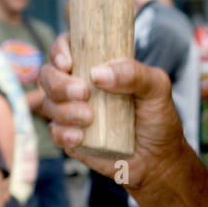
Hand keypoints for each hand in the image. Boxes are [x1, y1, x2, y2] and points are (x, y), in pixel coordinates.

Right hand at [38, 34, 186, 189]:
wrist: (159, 159)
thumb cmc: (157, 118)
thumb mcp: (157, 88)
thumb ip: (134, 73)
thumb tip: (98, 74)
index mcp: (95, 65)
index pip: (65, 47)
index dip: (60, 51)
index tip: (69, 63)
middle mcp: (78, 85)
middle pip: (48, 74)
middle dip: (60, 83)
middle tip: (84, 93)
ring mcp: (71, 112)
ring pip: (48, 103)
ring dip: (64, 110)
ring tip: (90, 118)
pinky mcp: (71, 137)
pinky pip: (55, 132)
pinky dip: (64, 133)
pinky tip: (80, 137)